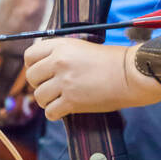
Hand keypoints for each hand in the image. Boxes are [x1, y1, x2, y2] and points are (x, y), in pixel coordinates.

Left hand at [24, 38, 156, 118]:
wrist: (131, 74)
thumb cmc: (112, 61)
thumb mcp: (82, 48)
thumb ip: (62, 54)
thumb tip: (44, 67)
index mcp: (61, 46)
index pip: (30, 56)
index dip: (33, 65)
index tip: (42, 72)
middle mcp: (59, 62)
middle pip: (31, 77)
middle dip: (39, 84)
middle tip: (53, 87)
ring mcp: (64, 82)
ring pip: (39, 97)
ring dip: (48, 100)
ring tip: (61, 99)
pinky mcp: (72, 101)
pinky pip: (50, 112)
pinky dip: (56, 113)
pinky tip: (65, 109)